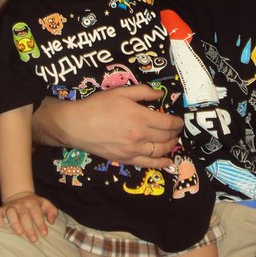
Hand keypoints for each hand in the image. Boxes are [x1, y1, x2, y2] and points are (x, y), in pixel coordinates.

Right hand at [0, 191, 57, 241]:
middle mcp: (21, 204)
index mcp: (33, 203)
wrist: (20, 194)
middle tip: (34, 239)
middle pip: (25, 215)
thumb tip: (52, 221)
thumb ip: (52, 211)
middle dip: (29, 227)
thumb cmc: (34, 204)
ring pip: (11, 213)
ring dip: (15, 223)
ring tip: (20, 233)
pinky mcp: (2, 209)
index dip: (41, 223)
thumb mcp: (45, 204)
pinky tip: (1, 225)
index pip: (37, 213)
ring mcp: (11, 206)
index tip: (44, 233)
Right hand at [33, 86, 182, 168]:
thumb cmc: (98, 105)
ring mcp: (132, 150)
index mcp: (139, 117)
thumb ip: (143, 92)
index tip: (179, 120)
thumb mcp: (121, 92)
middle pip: (166, 137)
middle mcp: (139, 136)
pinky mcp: (125, 160)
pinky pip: (148, 164)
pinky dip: (161, 164)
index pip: (167, 122)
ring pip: (159, 151)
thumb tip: (160, 94)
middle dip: (175, 134)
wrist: (76, 125)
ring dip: (171, 147)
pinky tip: (168, 162)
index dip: (177, 122)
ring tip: (173, 142)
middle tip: (177, 130)